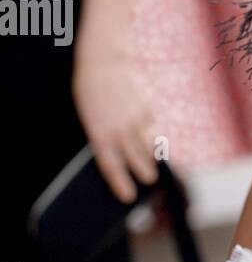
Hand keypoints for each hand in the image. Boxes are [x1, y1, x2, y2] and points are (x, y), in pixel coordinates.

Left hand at [72, 49, 159, 202]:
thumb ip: (102, 137)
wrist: (105, 63)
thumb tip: (114, 153)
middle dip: (144, 173)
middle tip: (148, 180)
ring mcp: (137, 121)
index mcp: (100, 135)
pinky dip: (151, 135)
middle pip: (137, 161)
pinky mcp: (147, 111)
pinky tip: (149, 136)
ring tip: (151, 163)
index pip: (112, 166)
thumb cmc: (90, 91)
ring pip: (149, 147)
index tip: (127, 197)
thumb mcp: (89, 118)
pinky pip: (152, 129)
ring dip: (151, 156)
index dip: (120, 184)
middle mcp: (120, 131)